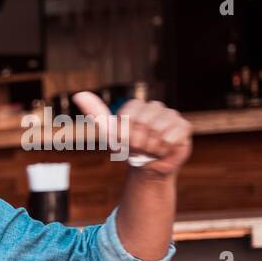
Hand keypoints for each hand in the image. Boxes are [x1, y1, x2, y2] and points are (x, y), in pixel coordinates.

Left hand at [73, 91, 191, 176]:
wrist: (146, 166)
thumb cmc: (128, 148)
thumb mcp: (109, 132)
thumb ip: (96, 113)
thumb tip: (78, 95)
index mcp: (136, 106)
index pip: (128, 116)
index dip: (124, 134)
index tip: (125, 141)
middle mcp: (155, 106)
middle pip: (143, 122)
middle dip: (137, 142)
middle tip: (140, 147)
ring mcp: (171, 115)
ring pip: (158, 130)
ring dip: (150, 146)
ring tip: (151, 148)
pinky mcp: (183, 126)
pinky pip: (171, 136)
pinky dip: (163, 148)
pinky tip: (163, 149)